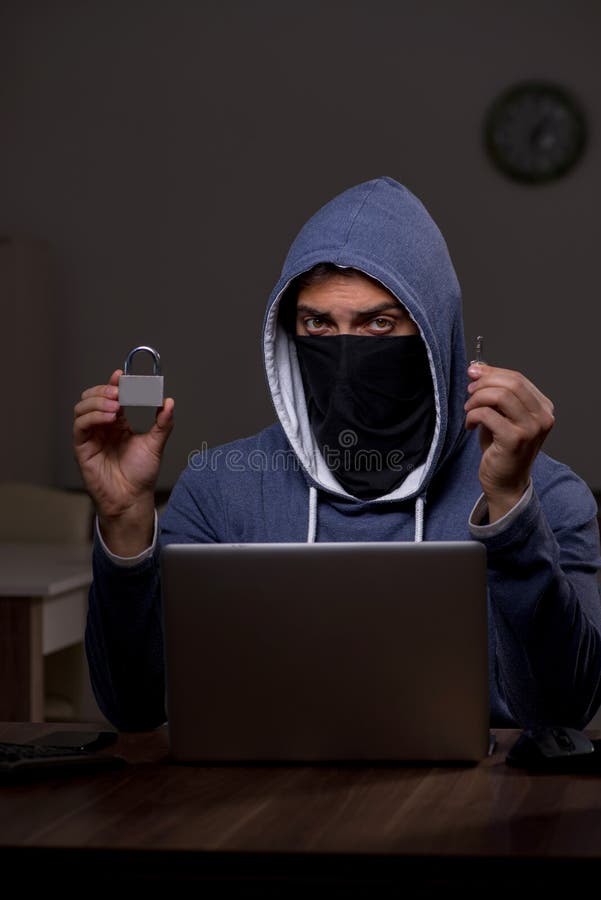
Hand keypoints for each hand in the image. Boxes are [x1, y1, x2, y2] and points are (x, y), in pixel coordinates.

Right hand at [73, 369, 174, 553]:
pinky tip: (109, 418)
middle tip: (119, 392)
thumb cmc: (140, 475)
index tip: (122, 375)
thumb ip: (163, 423)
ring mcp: (90, 436)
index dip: (114, 384)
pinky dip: (92, 417)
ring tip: (115, 405)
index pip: (111, 397)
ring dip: (97, 402)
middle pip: (92, 398)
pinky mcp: (82, 448)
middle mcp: (101, 427)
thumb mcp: (156, 444)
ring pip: (82, 408)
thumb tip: (170, 401)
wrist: (132, 498)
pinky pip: (80, 426)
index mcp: (117, 423)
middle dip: (103, 391)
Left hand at [464, 363, 553, 521]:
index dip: (493, 372)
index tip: (474, 372)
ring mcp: (531, 428)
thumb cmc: (502, 449)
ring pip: (500, 395)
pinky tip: (470, 425)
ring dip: (477, 398)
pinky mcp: (515, 439)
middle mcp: (542, 417)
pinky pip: (488, 414)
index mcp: (543, 408)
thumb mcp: (502, 416)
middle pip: (511, 383)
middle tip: (469, 391)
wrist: (505, 483)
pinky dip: (473, 415)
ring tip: (469, 409)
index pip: (518, 378)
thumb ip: (496, 394)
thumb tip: (479, 369)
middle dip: (484, 383)